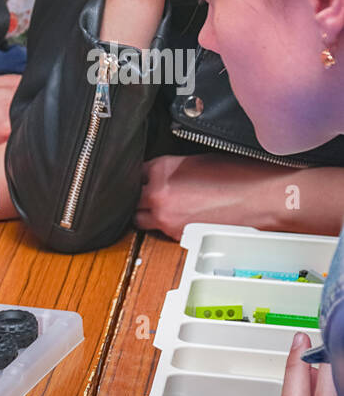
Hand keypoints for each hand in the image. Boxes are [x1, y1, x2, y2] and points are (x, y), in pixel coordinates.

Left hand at [136, 154, 293, 239]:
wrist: (266, 199)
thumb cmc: (242, 174)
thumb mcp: (200, 159)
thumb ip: (173, 168)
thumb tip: (163, 175)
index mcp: (162, 169)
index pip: (133, 173)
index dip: (139, 176)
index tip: (142, 179)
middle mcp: (157, 194)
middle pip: (130, 198)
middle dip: (137, 196)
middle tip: (148, 194)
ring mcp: (165, 217)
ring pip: (139, 219)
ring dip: (145, 214)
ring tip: (160, 208)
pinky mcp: (178, 236)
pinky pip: (159, 231)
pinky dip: (164, 226)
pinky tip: (178, 218)